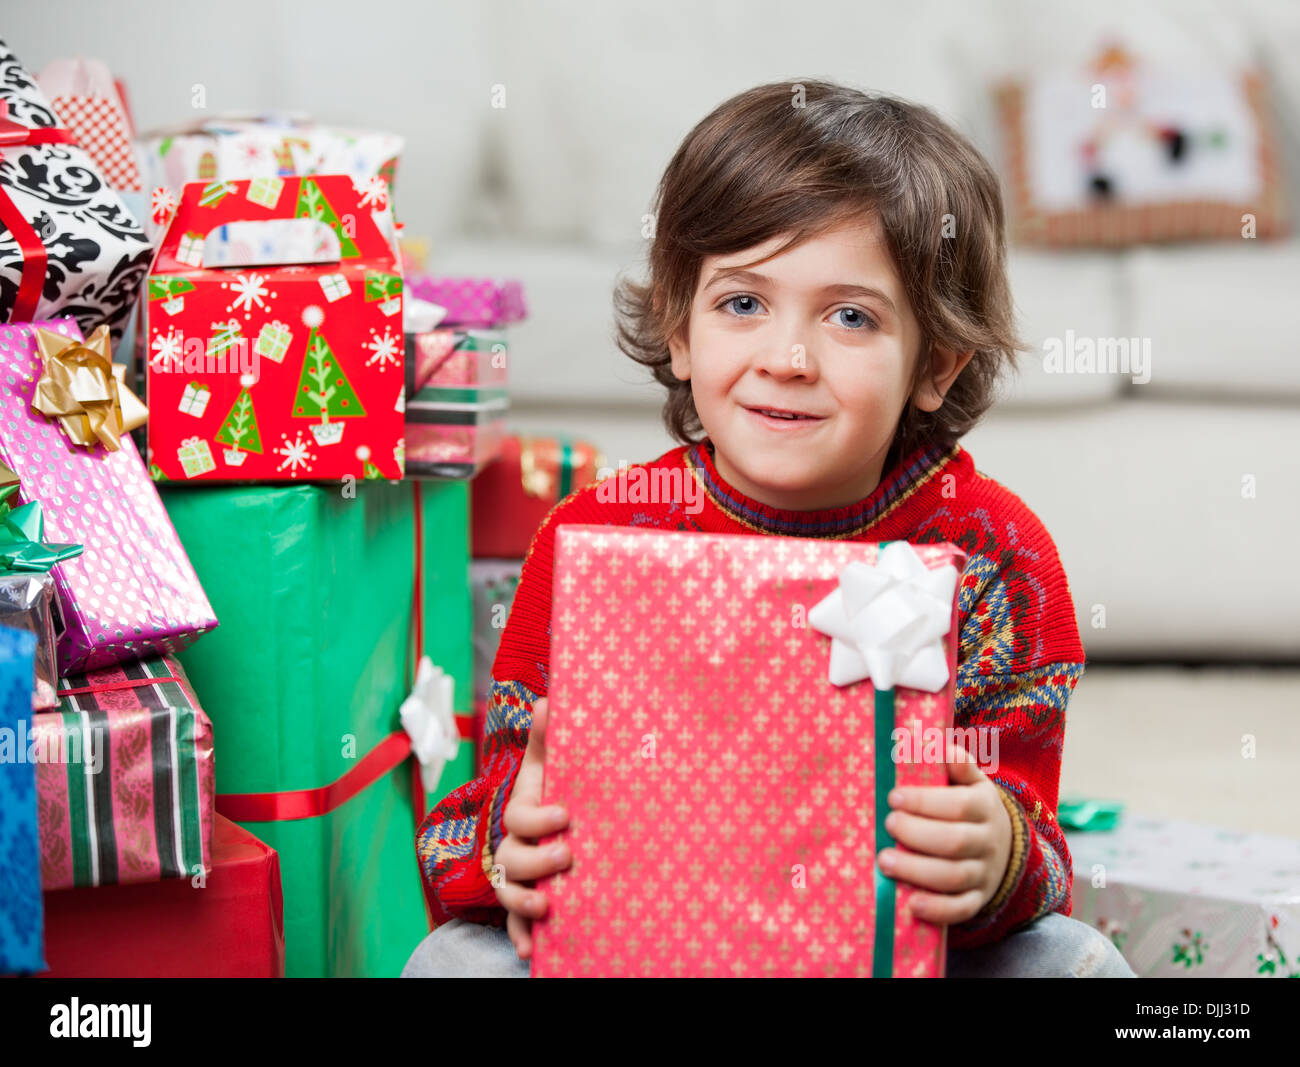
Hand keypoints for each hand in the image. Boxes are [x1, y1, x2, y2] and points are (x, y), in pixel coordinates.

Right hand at [493, 696, 570, 959]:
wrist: (548, 827)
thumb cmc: (553, 791)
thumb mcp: (549, 767)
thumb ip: (548, 739)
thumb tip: (549, 700)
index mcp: (522, 812)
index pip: (521, 816)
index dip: (539, 817)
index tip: (566, 814)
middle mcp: (514, 846)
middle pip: (513, 857)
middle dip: (537, 859)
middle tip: (567, 856)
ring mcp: (517, 878)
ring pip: (509, 892)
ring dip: (524, 902)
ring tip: (548, 905)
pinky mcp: (523, 905)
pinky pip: (515, 925)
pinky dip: (521, 938)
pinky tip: (532, 952)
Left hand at [875, 741, 1012, 924]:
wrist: (1002, 845)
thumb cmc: (968, 805)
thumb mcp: (968, 780)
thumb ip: (953, 762)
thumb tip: (933, 742)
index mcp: (984, 806)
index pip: (959, 806)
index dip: (925, 802)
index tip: (893, 797)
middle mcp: (988, 841)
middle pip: (955, 842)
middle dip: (917, 835)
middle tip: (888, 824)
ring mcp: (984, 873)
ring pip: (954, 877)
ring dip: (917, 871)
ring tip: (884, 861)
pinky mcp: (978, 899)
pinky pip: (961, 909)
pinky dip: (937, 910)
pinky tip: (911, 904)